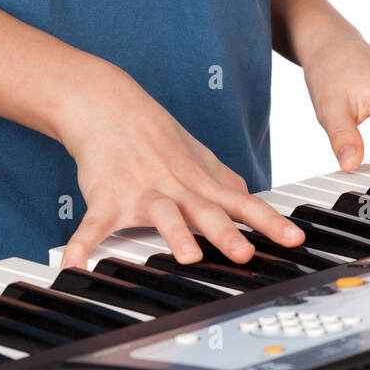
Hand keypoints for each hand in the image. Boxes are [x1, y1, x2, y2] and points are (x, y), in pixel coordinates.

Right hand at [56, 60, 305, 270]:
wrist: (107, 104)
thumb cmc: (153, 134)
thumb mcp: (196, 154)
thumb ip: (222, 179)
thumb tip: (248, 195)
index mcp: (199, 182)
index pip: (243, 204)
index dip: (270, 222)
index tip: (295, 240)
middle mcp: (176, 189)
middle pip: (207, 212)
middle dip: (227, 234)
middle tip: (246, 253)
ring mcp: (141, 193)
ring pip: (162, 215)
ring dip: (174, 235)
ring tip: (187, 257)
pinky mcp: (106, 198)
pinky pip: (94, 224)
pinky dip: (83, 243)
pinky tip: (74, 265)